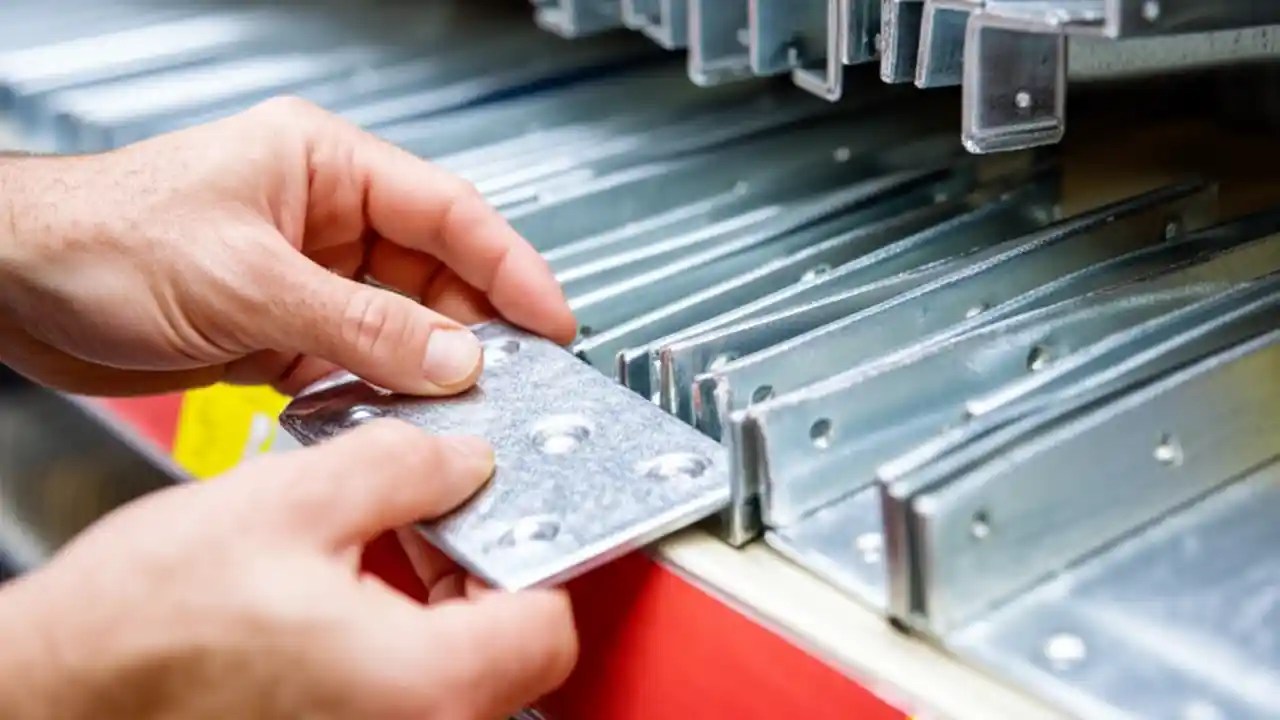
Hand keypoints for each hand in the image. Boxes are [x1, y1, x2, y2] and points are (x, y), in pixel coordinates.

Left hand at [0, 97, 575, 396]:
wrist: (13, 288)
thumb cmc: (99, 239)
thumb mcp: (248, 280)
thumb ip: (360, 324)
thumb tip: (452, 358)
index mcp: (325, 167)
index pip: (448, 211)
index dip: (510, 265)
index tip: (552, 318)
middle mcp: (322, 217)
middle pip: (434, 273)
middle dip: (474, 329)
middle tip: (515, 380)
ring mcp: (305, 275)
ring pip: (398, 324)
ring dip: (423, 369)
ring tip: (454, 409)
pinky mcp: (281, 329)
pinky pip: (354, 362)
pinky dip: (374, 392)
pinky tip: (386, 416)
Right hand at [0, 421, 577, 719]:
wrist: (55, 696)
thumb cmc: (141, 629)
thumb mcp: (285, 500)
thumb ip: (402, 464)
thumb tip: (463, 456)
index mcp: (420, 682)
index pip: (552, 622)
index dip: (540, 548)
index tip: (507, 512)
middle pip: (515, 650)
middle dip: (486, 570)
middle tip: (440, 521)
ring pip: (463, 673)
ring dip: (442, 601)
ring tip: (384, 546)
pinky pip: (410, 693)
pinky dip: (402, 639)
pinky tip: (352, 589)